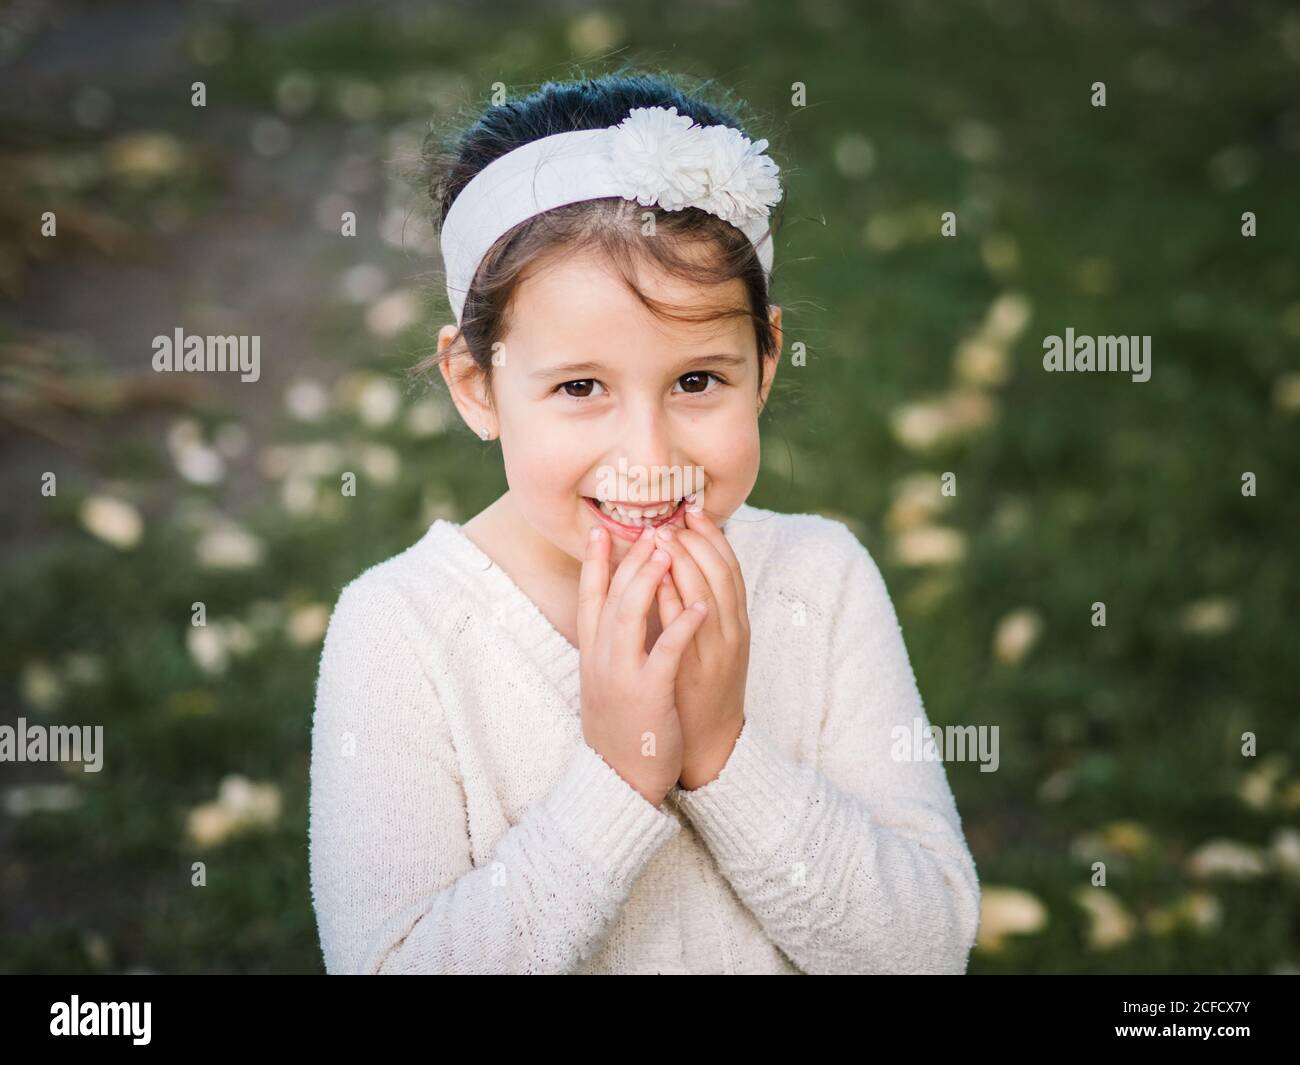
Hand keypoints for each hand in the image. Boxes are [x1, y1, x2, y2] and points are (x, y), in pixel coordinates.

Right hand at [578, 523, 709, 806]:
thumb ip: (609, 646)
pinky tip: (700, 605)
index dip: (593, 563)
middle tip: (649, 529)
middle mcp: (602, 659)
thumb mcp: (605, 681)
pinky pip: (666, 653)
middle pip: (611, 596)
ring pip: (631, 615)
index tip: (599, 530)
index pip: (588, 598)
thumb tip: (617, 611)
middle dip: (630, 558)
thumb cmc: (621, 726)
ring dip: (650, 579)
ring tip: (668, 550)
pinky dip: (681, 625)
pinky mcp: (648, 694)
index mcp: (592, 654)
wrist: (620, 779)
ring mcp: (622, 675)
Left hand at [652, 505, 749, 790]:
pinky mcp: (696, 672)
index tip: (693, 511)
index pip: (730, 567)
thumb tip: (682, 567)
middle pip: (722, 574)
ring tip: (663, 536)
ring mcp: (716, 653)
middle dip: (699, 542)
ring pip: (708, 595)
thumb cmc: (703, 688)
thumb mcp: (710, 642)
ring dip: (685, 563)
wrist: (709, 745)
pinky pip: (685, 630)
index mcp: (736, 622)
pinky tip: (658, 581)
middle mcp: (732, 633)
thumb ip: (701, 607)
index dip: (714, 537)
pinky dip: (675, 602)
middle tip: (675, 517)